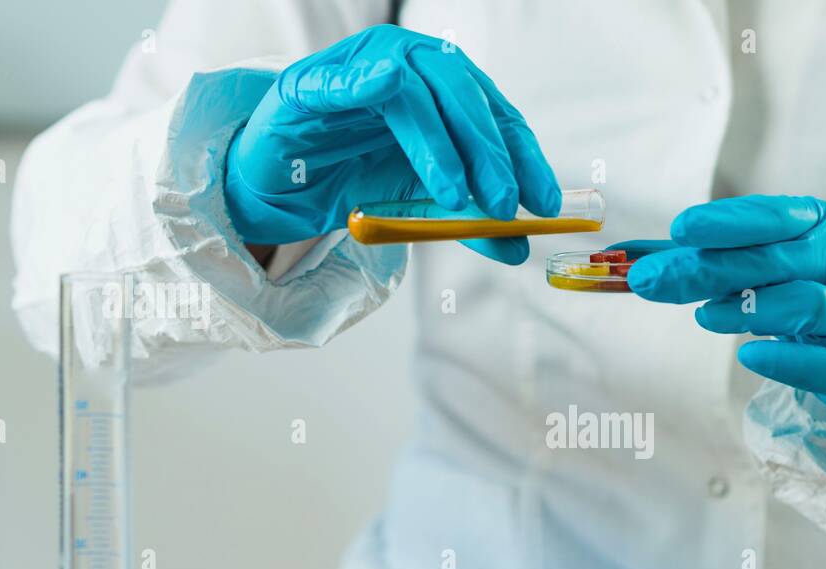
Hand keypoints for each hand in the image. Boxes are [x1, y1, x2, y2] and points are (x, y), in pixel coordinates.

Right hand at [224, 25, 560, 262]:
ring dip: (438, 143)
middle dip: (489, 154)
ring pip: (413, 91)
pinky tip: (382, 86)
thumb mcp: (421, 204)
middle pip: (463, 96)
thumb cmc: (355, 176)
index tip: (544, 203)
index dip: (525, 158)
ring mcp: (359, 67)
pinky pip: (340, 78)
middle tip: (504, 203)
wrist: (281, 182)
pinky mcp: (311, 84)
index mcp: (445, 89)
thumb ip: (467, 222)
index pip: (497, 115)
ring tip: (453, 193)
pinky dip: (361, 81)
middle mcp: (410, 65)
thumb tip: (519, 246)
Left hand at [623, 195, 825, 433]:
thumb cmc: (810, 289)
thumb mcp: (767, 263)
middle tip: (651, 280)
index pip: (773, 217)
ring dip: (748, 308)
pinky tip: (750, 354)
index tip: (679, 229)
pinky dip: (789, 359)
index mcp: (821, 227)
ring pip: (806, 305)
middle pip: (774, 261)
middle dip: (708, 269)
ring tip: (703, 316)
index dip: (727, 223)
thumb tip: (623, 256)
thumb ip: (701, 258)